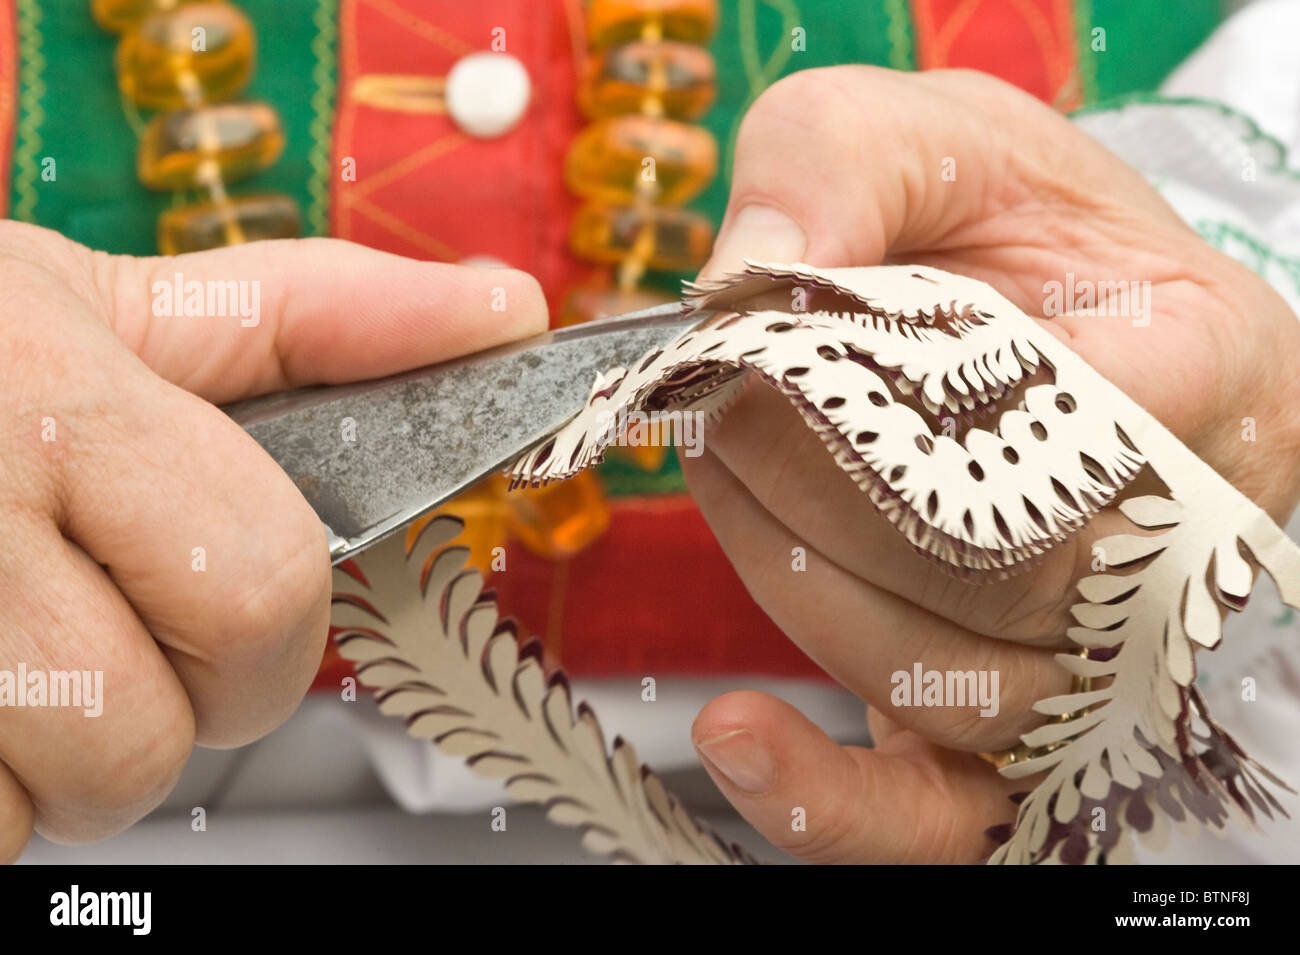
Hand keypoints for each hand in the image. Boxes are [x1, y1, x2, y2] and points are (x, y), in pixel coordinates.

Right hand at [0, 222, 545, 858]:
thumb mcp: (104, 303)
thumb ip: (316, 316)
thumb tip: (498, 312)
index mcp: (52, 402)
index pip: (267, 585)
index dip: (270, 630)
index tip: (237, 611)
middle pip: (159, 729)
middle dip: (165, 711)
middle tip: (100, 636)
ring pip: (48, 804)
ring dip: (47, 760)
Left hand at [683, 66, 1299, 862]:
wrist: (1051, 320)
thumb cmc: (1014, 237)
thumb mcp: (942, 138)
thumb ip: (847, 163)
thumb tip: (747, 273)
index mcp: (1207, 363)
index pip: (1078, 407)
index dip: (904, 385)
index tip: (777, 343)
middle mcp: (1183, 537)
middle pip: (990, 559)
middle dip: (811, 477)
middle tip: (718, 399)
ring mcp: (1101, 654)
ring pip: (937, 673)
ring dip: (788, 574)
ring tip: (720, 477)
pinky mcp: (1010, 735)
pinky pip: (939, 821)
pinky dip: (830, 800)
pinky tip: (740, 736)